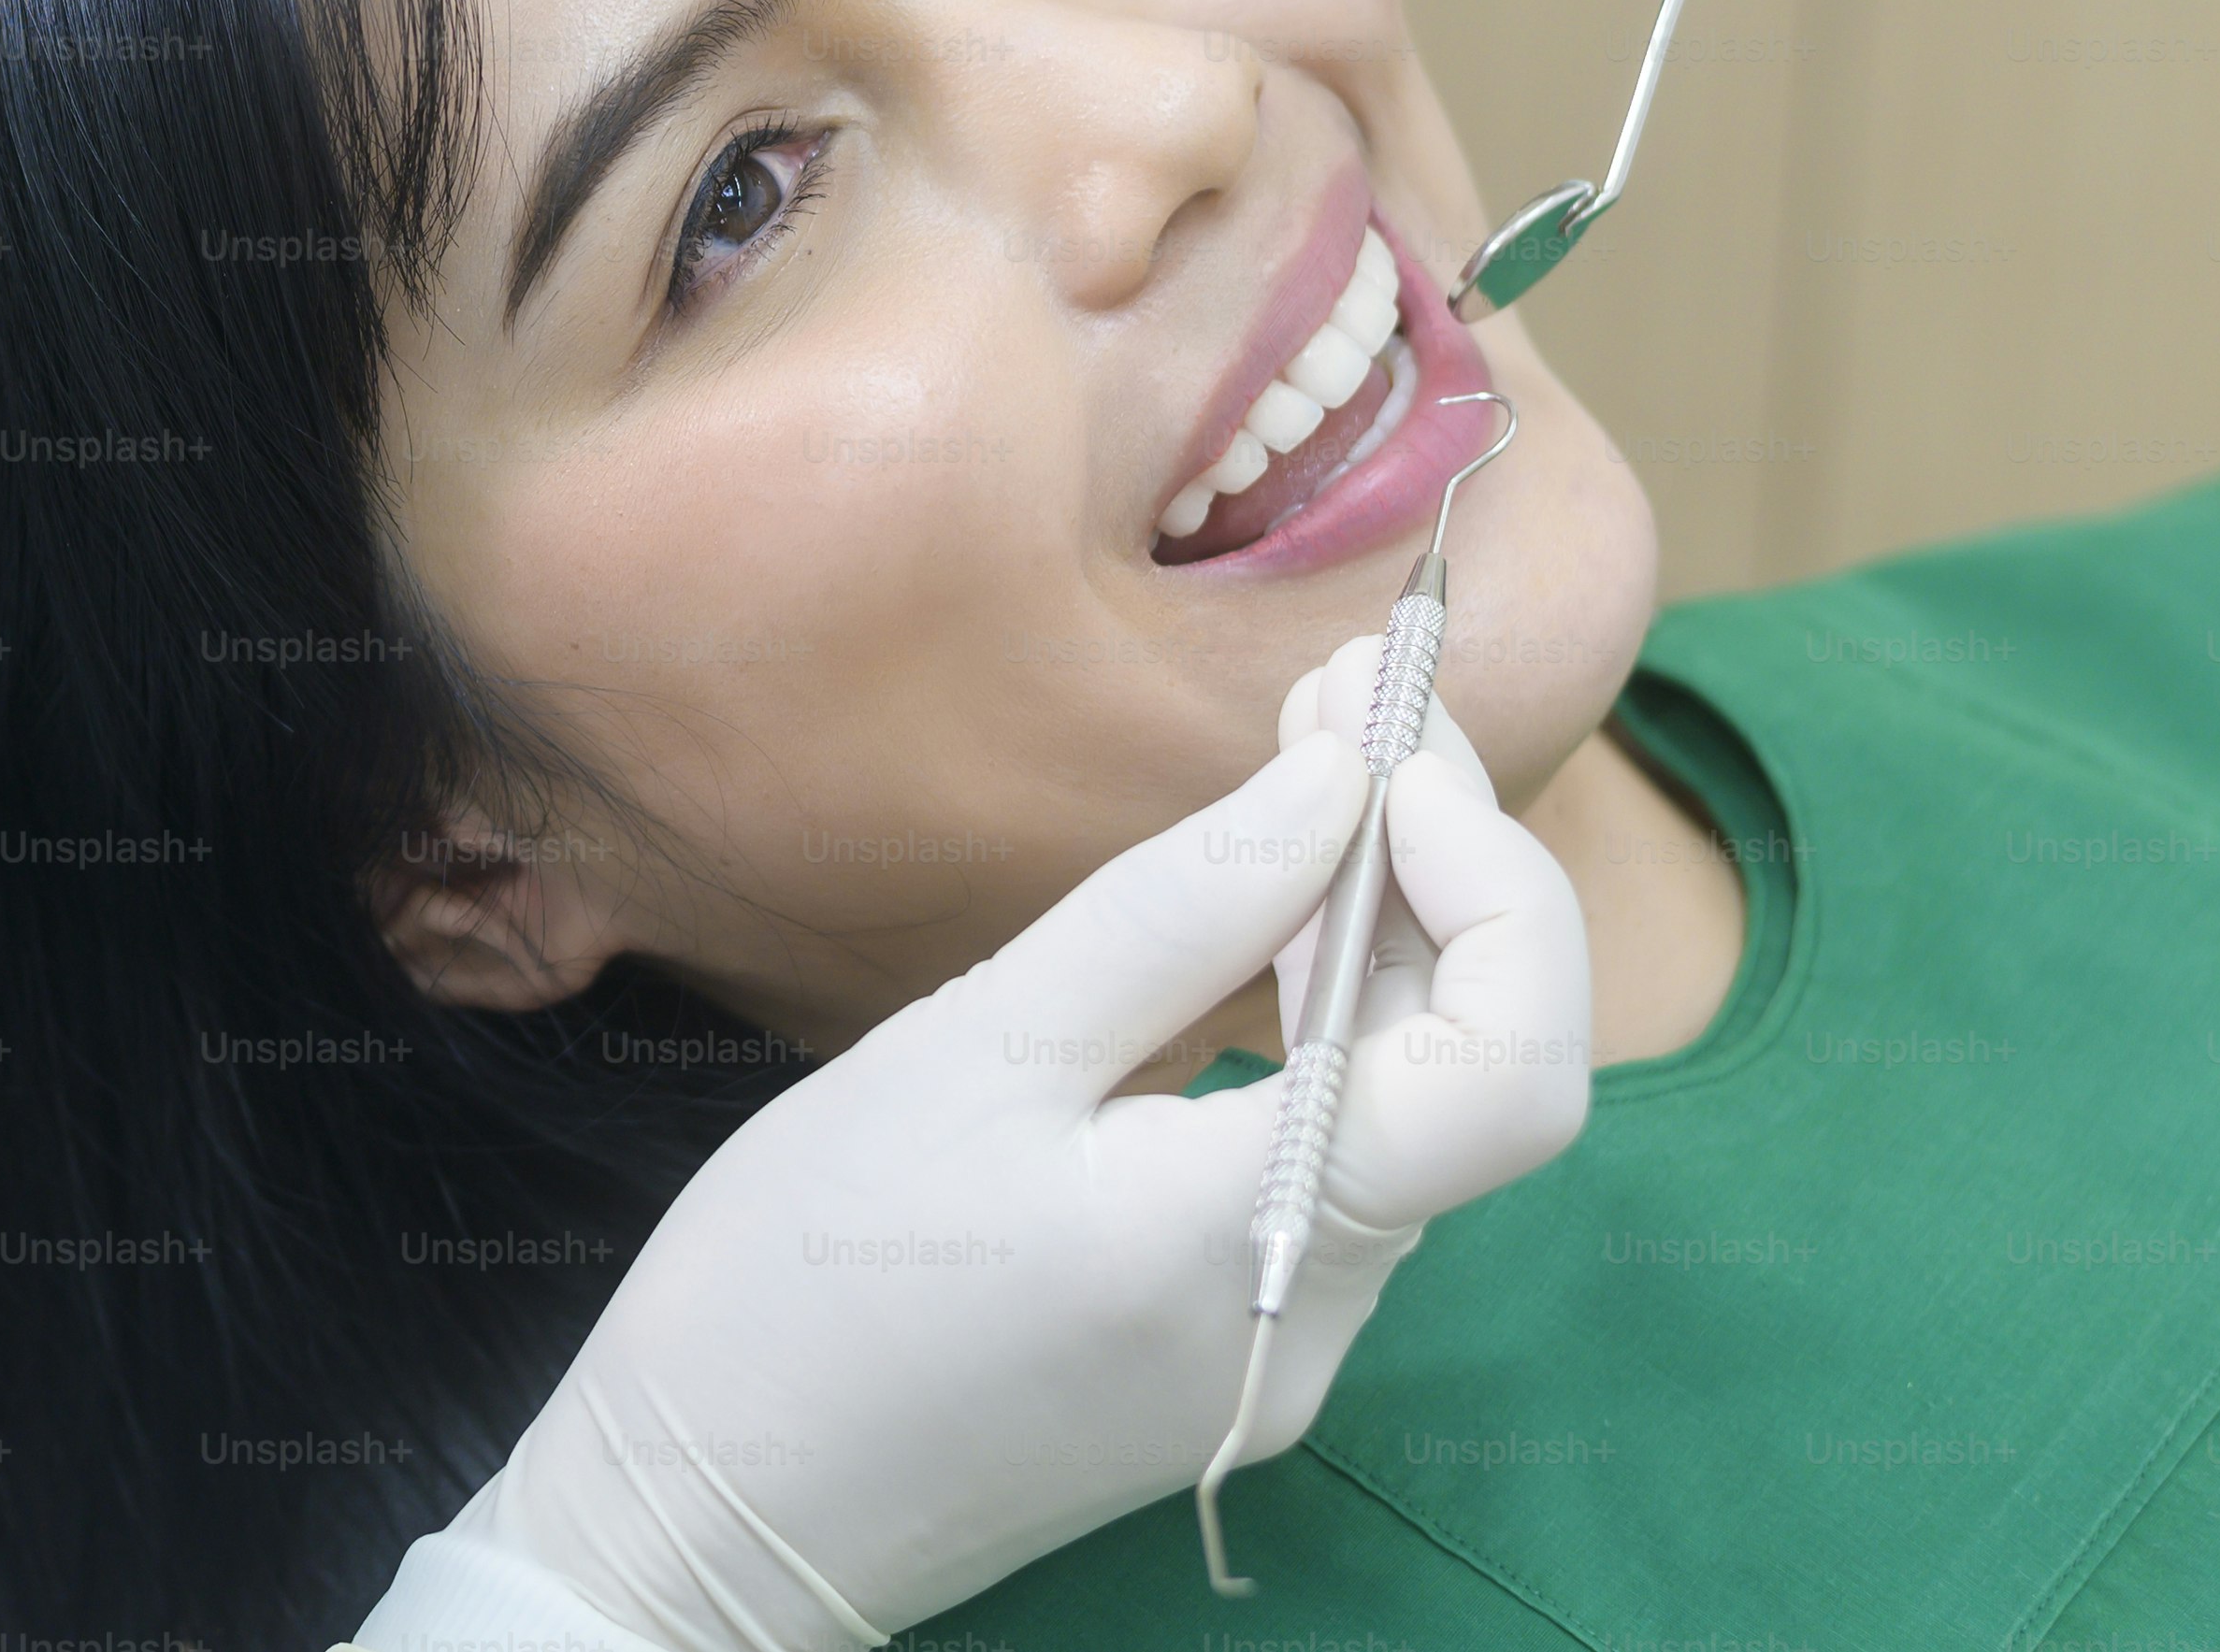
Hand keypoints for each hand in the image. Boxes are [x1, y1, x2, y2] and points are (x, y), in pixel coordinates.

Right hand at [451, 687, 1588, 1651]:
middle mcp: (1315, 1311)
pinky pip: (1334, 1161)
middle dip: (1438, 865)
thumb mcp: (981, 1047)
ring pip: (1408, 1109)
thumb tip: (1339, 777)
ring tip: (1308, 770)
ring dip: (1386, 934)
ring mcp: (1282, 1346)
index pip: (1515, 1065)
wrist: (704, 1523)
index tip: (1388, 746)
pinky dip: (1327, 1027)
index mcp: (1257, 1240)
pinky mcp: (1230, 1350)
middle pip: (1472, 1069)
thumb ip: (1181, 909)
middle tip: (1343, 695)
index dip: (1497, 883)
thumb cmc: (806, 1282)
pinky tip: (1264, 931)